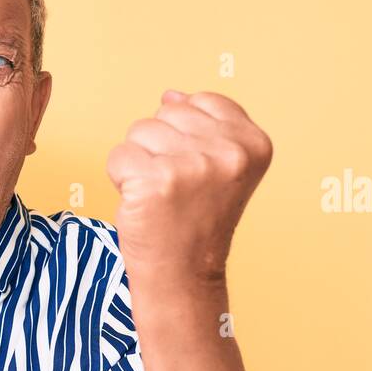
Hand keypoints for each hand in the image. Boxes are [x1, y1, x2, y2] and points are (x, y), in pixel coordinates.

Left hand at [106, 90, 271, 287]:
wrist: (184, 275)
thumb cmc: (195, 221)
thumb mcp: (220, 168)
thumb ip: (204, 126)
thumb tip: (170, 95)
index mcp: (254, 143)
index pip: (198, 102)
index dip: (184, 136)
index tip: (195, 175)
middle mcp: (230, 152)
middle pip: (165, 113)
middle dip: (159, 148)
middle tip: (175, 189)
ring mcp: (193, 165)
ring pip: (139, 131)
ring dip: (139, 162)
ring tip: (159, 196)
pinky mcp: (156, 181)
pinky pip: (118, 156)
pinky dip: (120, 179)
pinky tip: (141, 203)